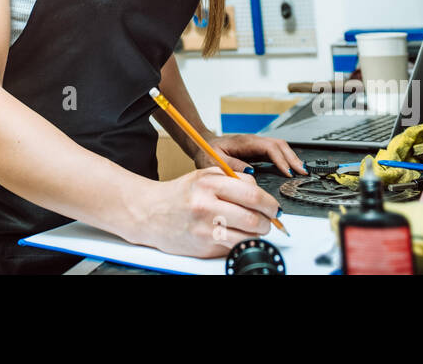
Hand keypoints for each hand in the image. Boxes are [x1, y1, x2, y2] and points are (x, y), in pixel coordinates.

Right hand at [127, 167, 279, 257]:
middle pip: (254, 217)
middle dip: (268, 221)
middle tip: (269, 220)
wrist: (149, 213)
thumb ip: (231, 179)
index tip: (273, 207)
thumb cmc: (178, 195)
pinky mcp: (204, 246)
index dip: (269, 203)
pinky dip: (243, 242)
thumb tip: (259, 191)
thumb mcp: (202, 176)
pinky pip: (235, 246)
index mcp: (208, 184)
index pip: (252, 194)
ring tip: (255, 229)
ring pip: (248, 235)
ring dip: (258, 234)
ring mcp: (205, 228)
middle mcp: (207, 205)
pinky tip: (239, 236)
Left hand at [194, 133, 307, 176]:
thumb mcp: (214, 159)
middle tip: (303, 172)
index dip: (280, 159)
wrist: (204, 144)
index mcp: (245, 142)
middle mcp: (253, 141)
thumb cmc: (208, 151)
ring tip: (302, 171)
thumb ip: (231, 165)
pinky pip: (275, 152)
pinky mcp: (257, 150)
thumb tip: (250, 171)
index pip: (269, 147)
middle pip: (279, 145)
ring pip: (280, 147)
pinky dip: (286, 159)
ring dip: (292, 158)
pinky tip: (291, 169)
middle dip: (292, 158)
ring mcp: (257, 145)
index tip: (288, 172)